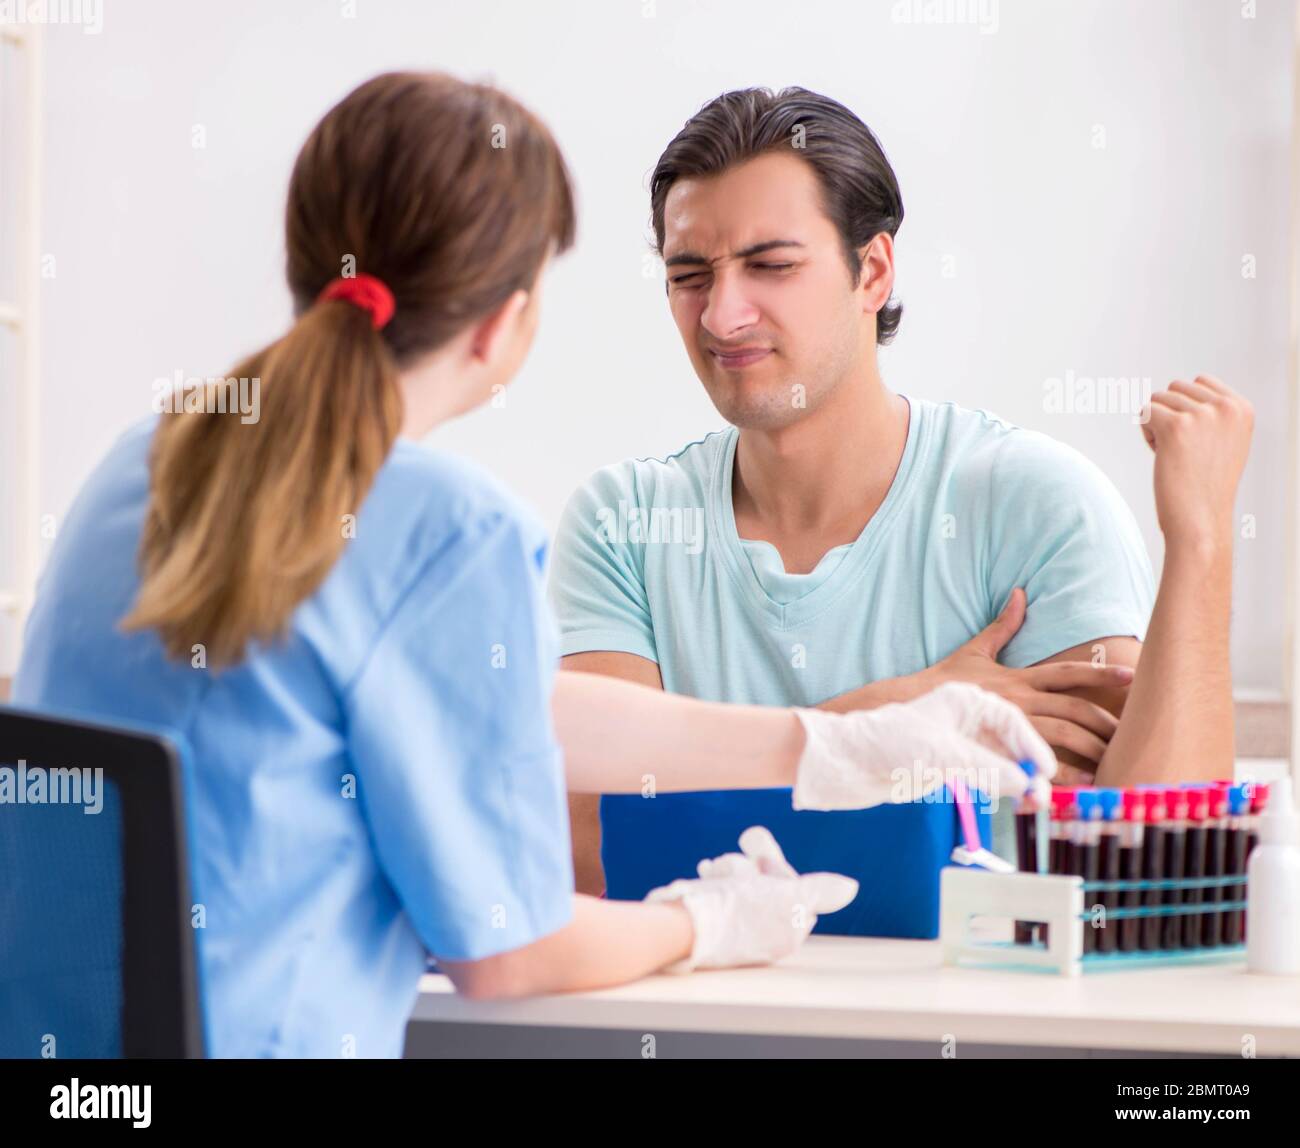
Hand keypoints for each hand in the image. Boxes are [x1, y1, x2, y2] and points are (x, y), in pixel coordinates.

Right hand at [645, 827, 857, 971]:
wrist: (681, 929)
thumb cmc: (736, 910)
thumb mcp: (786, 896)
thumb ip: (818, 891)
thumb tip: (851, 888)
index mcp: (788, 934)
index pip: (795, 891)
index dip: (777, 868)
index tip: (759, 854)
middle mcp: (766, 939)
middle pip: (768, 889)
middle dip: (752, 868)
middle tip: (732, 857)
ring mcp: (739, 936)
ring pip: (743, 890)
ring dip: (731, 871)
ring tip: (713, 867)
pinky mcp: (714, 931)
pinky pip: (722, 899)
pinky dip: (716, 882)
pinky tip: (705, 872)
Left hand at [792, 680, 1056, 810]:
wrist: (844, 762)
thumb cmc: (888, 745)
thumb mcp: (943, 756)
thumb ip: (988, 769)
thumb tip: (1026, 785)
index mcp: (963, 700)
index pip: (1012, 720)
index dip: (1032, 747)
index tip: (1046, 773)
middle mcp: (963, 719)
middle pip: (1010, 742)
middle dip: (1028, 767)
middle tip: (1041, 797)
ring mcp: (955, 744)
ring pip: (999, 762)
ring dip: (1016, 782)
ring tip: (1031, 805)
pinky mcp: (946, 767)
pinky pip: (984, 777)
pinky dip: (1000, 789)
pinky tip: (1012, 803)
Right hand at [920, 588, 1133, 764]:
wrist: (910, 705)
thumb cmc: (944, 680)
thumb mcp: (976, 649)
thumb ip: (1004, 626)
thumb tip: (1020, 593)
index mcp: (1018, 678)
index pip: (1067, 672)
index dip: (1101, 674)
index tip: (1132, 676)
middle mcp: (1019, 700)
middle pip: (1074, 708)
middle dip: (1107, 719)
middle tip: (1135, 728)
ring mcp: (1010, 726)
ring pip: (1062, 736)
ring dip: (1093, 748)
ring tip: (1117, 759)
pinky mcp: (999, 748)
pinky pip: (1035, 763)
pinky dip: (1062, 774)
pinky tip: (1084, 782)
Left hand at [1140, 375, 1252, 545]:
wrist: (1200, 520)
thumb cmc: (1205, 485)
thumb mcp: (1224, 440)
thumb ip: (1213, 412)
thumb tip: (1183, 386)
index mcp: (1242, 408)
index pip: (1199, 381)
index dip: (1186, 407)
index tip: (1196, 438)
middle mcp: (1226, 407)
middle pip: (1176, 388)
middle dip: (1170, 414)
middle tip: (1183, 449)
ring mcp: (1202, 415)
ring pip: (1157, 399)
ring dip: (1157, 425)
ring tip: (1175, 454)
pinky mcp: (1176, 427)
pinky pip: (1144, 412)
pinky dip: (1146, 433)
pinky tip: (1161, 454)